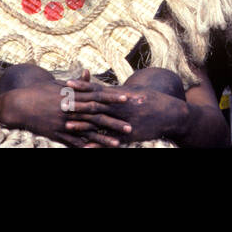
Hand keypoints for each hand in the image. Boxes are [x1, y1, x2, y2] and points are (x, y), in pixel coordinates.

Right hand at [0, 74, 121, 147]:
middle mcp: (71, 109)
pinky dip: (85, 147)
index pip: (98, 95)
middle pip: (97, 115)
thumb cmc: (39, 92)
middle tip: (130, 126)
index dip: (113, 97)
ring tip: (118, 143)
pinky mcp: (57, 134)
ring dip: (104, 138)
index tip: (128, 99)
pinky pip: (73, 142)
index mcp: (73, 95)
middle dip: (114, 121)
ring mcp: (64, 122)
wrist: (19, 104)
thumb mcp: (59, 85)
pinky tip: (96, 151)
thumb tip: (87, 72)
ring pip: (88, 132)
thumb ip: (76, 83)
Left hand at [61, 70, 188, 143]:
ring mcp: (124, 122)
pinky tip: (85, 148)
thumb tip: (104, 90)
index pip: (98, 89)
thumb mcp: (135, 94)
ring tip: (67, 125)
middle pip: (95, 105)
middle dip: (77, 105)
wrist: (171, 114)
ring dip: (84, 125)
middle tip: (60, 104)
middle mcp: (121, 107)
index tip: (68, 84)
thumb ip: (118, 93)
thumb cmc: (153, 101)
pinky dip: (98, 144)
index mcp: (121, 95)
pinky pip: (110, 141)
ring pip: (100, 123)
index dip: (83, 87)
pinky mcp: (128, 136)